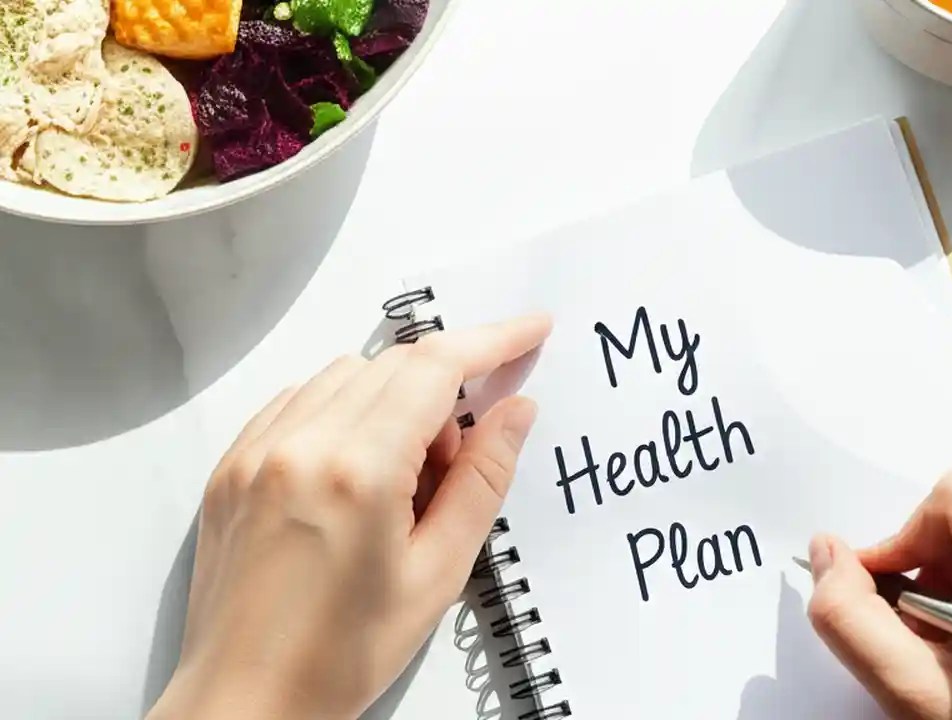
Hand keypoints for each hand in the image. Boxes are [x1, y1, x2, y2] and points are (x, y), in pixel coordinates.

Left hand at [147, 314, 551, 719]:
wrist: (247, 700)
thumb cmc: (343, 654)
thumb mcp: (438, 573)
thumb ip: (482, 481)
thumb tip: (516, 411)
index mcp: (358, 472)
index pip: (436, 369)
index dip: (492, 340)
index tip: (531, 329)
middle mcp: (300, 444)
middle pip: (395, 365)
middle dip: (444, 391)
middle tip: (456, 464)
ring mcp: (256, 451)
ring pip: (346, 374)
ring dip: (392, 401)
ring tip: (401, 482)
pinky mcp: (231, 464)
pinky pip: (299, 400)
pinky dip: (342, 411)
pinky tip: (354, 472)